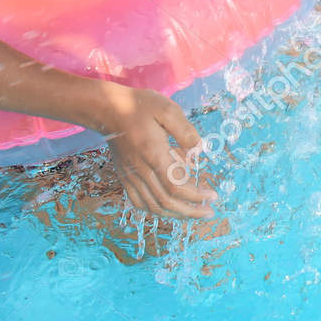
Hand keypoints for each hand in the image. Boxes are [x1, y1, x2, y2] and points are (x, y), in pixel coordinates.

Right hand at [101, 86, 218, 219]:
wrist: (107, 109)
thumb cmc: (140, 106)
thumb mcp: (168, 110)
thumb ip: (186, 131)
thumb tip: (200, 150)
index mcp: (153, 155)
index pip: (176, 187)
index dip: (196, 196)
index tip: (213, 196)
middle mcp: (140, 170)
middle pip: (166, 202)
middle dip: (191, 211)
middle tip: (209, 212)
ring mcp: (130, 176)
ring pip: (152, 206)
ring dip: (175, 214)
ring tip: (194, 213)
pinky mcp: (124, 176)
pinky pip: (138, 202)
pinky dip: (155, 210)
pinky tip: (168, 208)